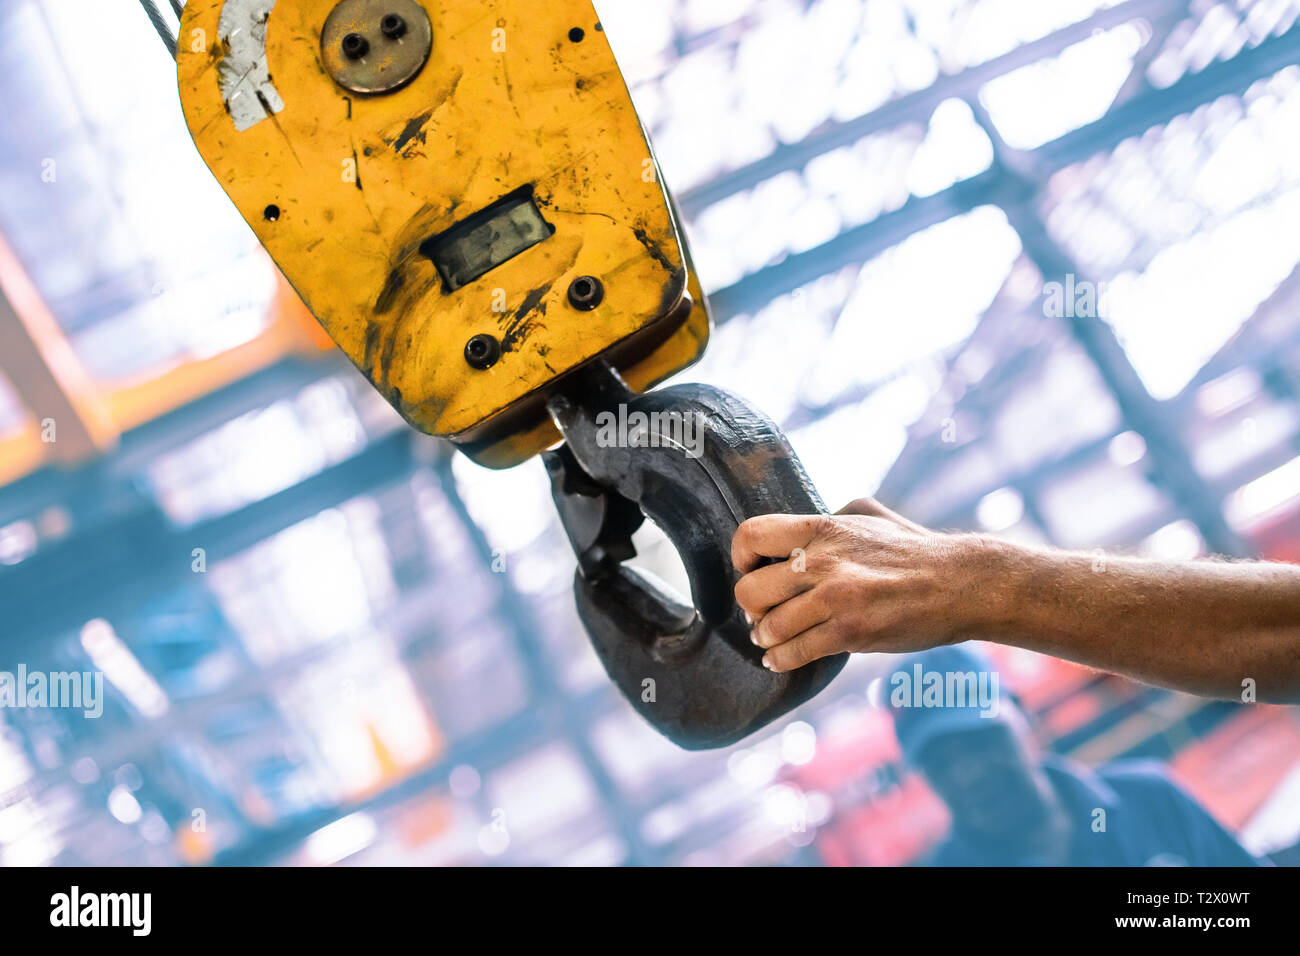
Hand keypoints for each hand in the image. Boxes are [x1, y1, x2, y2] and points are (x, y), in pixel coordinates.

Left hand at [732, 498, 985, 671]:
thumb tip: (797, 531)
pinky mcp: (850, 634)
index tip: (752, 569)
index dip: (741, 556)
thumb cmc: (914, 548)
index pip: (751, 535)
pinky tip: (781, 659)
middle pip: (749, 591)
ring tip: (772, 638)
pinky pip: (794, 654)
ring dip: (765, 638)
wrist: (961, 583)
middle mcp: (823, 562)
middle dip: (751, 607)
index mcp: (823, 528)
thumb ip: (829, 518)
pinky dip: (780, 661)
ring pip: (768, 628)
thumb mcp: (868, 515)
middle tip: (763, 612)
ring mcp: (836, 599)